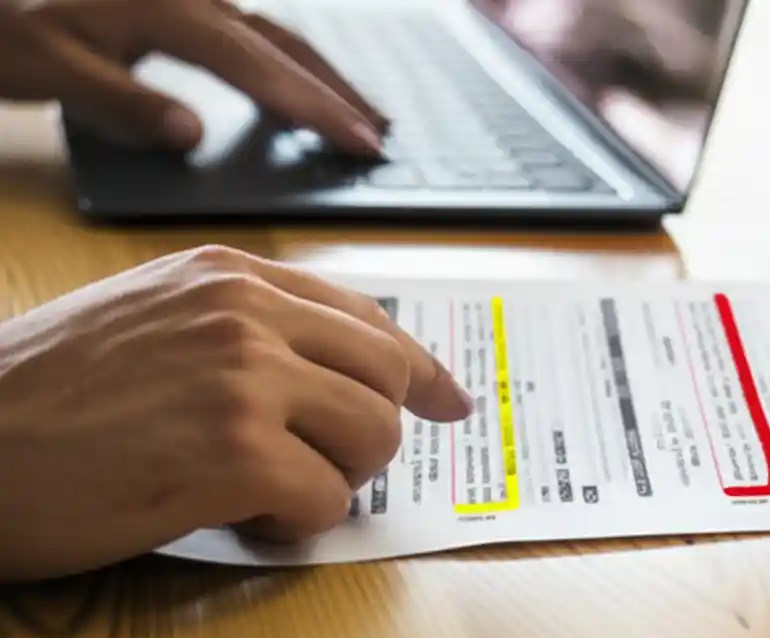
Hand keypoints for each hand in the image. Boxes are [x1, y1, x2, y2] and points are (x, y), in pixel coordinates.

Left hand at [0, 0, 386, 154]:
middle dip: (337, 91)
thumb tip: (194, 135)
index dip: (313, 107)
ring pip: (276, 35)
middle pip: (285, 44)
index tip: (357, 140)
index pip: (259, 67)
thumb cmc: (8, 24)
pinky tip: (300, 81)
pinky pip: (255, 33)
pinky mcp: (182, 5)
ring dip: (323, 74)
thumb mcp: (47, 68)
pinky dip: (290, 61)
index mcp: (169, 11)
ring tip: (362, 111)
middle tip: (380, 134)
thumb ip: (122, 102)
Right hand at [0, 246, 470, 580]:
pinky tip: (241, 514)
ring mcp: (245, 379)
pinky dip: (296, 521)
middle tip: (318, 464)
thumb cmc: (45, 394)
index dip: (419, 365)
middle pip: (386, 376)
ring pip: (373, 437)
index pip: (367, 316)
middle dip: (367, 433)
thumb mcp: (153, 320)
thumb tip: (347, 370)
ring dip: (335, 478)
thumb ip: (250, 328)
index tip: (450, 397)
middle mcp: (247, 313)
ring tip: (267, 489)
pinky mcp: (235, 452)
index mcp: (231, 275)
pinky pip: (327, 499)